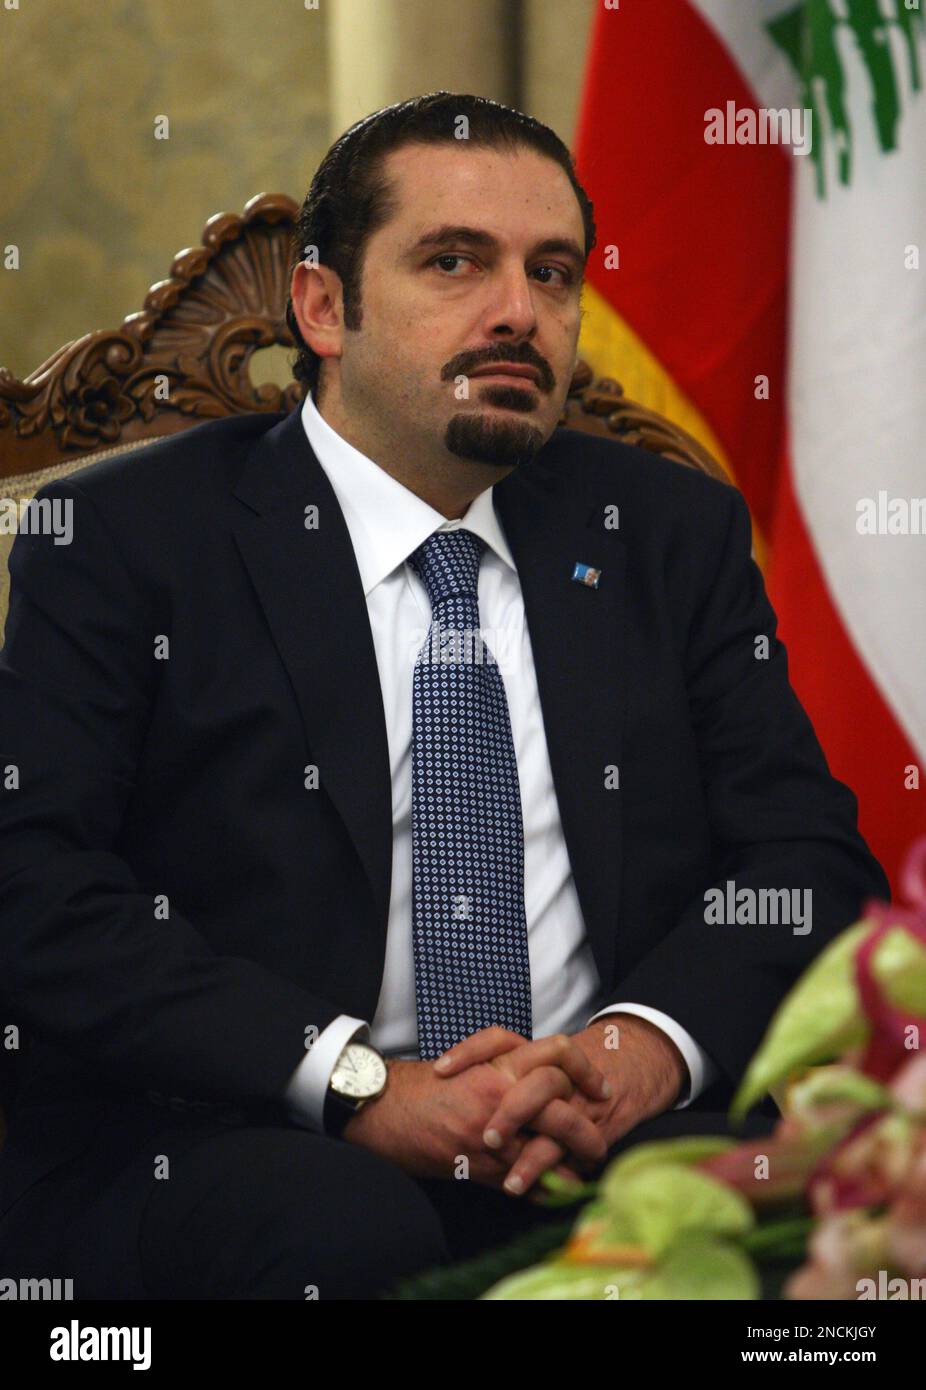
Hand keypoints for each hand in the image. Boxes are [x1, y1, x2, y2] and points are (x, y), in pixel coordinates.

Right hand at [342, 1035, 609, 1191]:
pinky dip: (540, 1188)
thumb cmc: (425, 1084)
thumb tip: (545, 1078)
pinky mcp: (476, 1163)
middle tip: (598, 1142)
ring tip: (581, 1173)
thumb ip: (507, 1064)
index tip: (599, 1090)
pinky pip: (520, 1179)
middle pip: (561, 1108)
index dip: (585, 1070)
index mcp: (499, 1064)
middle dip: (586, 1130)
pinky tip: (550, 1191)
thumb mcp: (470, 1059)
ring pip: (545, 1149)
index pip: (558, 1054)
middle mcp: (499, 1094)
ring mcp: (488, 1131)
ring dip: (568, 1165)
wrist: (382, 1107)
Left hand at [433, 1015, 687, 1195]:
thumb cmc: (559, 1079)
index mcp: (530, 1056)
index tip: (441, 1071)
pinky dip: (550, 1176)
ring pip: (561, 1127)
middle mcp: (555, 1075)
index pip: (496, 1039)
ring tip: (510, 1183)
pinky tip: (529, 1195)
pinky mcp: (593, 1130)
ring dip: (535, 1157)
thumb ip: (497, 1082)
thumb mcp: (524, 1070)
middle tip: (488, 1139)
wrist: (622, 1076)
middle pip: (540, 1081)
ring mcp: (576, 1102)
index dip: (469, 1051)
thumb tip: (446, 1093)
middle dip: (514, 1111)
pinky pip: (572, 1154)